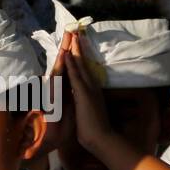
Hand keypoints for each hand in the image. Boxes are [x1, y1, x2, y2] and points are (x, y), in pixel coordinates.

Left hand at [64, 32, 114, 154]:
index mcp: (90, 90)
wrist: (101, 138)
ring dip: (75, 51)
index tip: (76, 43)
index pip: (83, 69)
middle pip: (83, 63)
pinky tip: (68, 55)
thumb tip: (82, 97)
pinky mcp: (84, 95)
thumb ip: (84, 102)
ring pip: (80, 66)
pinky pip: (76, 76)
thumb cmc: (93, 128)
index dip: (79, 56)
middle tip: (75, 31)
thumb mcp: (86, 111)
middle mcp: (90, 86)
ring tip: (72, 36)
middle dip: (78, 47)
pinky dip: (72, 65)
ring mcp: (88, 89)